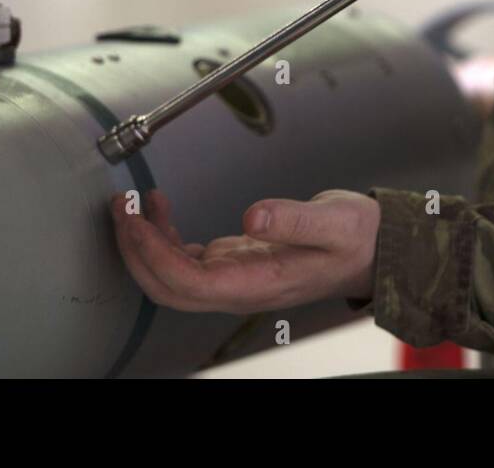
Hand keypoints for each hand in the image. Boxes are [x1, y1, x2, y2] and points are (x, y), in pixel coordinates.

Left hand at [111, 189, 380, 312]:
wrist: (374, 248)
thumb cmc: (357, 237)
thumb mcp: (334, 223)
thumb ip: (294, 221)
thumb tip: (252, 217)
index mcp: (260, 284)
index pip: (191, 282)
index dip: (156, 254)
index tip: (136, 219)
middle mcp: (240, 289)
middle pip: (168, 288)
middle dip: (135, 252)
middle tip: (119, 207)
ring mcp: (234, 278)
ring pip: (171, 277)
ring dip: (143, 245)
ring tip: (130, 204)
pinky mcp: (234, 263)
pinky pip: (185, 260)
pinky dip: (164, 236)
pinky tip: (160, 209)